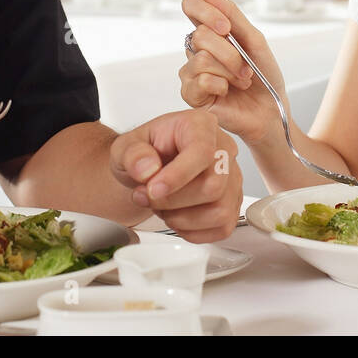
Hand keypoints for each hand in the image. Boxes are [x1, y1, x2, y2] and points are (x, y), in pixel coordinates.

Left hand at [109, 109, 241, 242]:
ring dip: (182, 218)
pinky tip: (177, 217)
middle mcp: (223, 149)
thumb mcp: (125, 147)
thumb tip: (148, 168)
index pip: (202, 152)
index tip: (153, 189)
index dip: (178, 176)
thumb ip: (132, 154)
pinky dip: (193, 231)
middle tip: (147, 197)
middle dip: (173, 201)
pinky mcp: (232, 203)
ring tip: (162, 207)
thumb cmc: (144, 154)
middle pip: (213, 186)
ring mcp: (232, 178)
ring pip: (219, 211)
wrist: (149, 169)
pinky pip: (222, 227)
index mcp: (200, 126)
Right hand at [178, 0, 285, 145]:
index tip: (227, 27)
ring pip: (200, 59)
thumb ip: (232, 15)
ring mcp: (190, 71)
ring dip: (230, 71)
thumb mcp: (254, 40)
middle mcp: (196, 49)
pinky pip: (199, 80)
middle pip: (200, 35)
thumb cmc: (264, 76)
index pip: (191, 4)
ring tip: (242, 81)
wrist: (271, 110)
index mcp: (210, 31)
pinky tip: (227, 92)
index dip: (205, 9)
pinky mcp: (190, 94)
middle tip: (246, 67)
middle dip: (230, 52)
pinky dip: (221, 85)